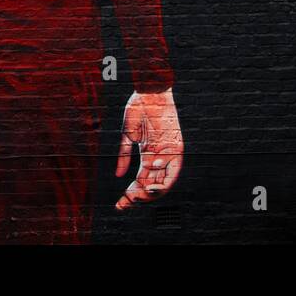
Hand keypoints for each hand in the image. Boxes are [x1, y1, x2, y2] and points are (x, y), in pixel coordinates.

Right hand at [115, 88, 183, 209]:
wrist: (149, 90)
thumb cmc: (139, 108)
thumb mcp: (128, 136)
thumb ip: (124, 156)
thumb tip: (119, 176)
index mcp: (148, 155)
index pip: (140, 181)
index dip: (131, 195)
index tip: (119, 205)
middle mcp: (159, 157)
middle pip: (151, 186)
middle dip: (139, 198)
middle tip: (126, 203)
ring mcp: (168, 153)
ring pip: (163, 183)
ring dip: (151, 193)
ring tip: (137, 197)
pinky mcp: (177, 146)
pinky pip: (173, 169)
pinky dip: (164, 178)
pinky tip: (150, 181)